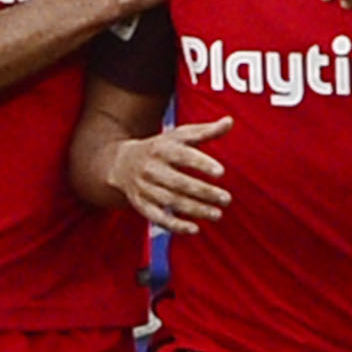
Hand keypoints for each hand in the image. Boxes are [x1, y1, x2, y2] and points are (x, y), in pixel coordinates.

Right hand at [105, 115, 232, 234]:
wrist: (121, 163)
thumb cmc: (160, 148)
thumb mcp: (178, 136)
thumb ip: (205, 131)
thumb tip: (230, 121)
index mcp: (162, 149)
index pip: (183, 156)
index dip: (202, 163)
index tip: (221, 172)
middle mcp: (151, 168)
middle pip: (179, 182)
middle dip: (204, 192)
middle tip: (227, 199)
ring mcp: (145, 188)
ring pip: (171, 201)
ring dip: (196, 209)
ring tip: (218, 214)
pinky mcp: (141, 205)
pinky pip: (158, 218)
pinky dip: (175, 225)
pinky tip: (195, 229)